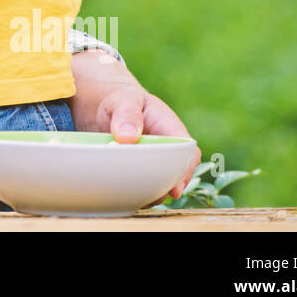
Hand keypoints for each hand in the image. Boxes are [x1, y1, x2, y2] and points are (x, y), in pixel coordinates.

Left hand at [68, 50, 201, 201]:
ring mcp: (156, 163)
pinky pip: (145, 189)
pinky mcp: (142, 174)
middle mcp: (168, 150)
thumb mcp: (123, 101)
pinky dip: (136, 195)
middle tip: (145, 194)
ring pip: (162, 186)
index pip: (188, 152)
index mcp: (171, 129)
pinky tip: (122, 195)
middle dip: (165, 188)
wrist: (108, 109)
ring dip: (149, 193)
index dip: (185, 171)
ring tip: (129, 194)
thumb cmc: (121, 102)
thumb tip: (128, 137)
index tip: (174, 189)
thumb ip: (127, 115)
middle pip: (177, 175)